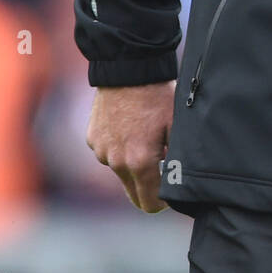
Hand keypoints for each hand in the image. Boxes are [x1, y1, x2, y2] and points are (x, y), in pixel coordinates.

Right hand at [86, 81, 175, 211]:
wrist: (128, 69)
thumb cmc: (157, 96)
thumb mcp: (176, 125)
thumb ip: (177, 159)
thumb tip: (178, 182)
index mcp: (139, 162)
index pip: (149, 203)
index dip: (162, 202)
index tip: (171, 191)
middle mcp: (116, 162)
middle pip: (132, 193)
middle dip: (148, 188)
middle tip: (163, 167)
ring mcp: (101, 150)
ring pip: (120, 171)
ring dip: (132, 164)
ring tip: (146, 137)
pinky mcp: (92, 138)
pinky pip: (108, 153)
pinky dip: (119, 148)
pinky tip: (130, 127)